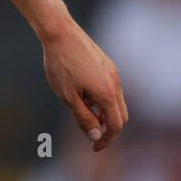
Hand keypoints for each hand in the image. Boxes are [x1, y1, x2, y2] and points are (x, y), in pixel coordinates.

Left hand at [42, 21, 128, 150]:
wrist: (60, 32)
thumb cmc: (60, 64)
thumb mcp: (68, 96)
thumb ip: (84, 118)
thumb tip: (96, 136)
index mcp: (107, 94)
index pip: (116, 126)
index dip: (106, 140)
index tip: (93, 147)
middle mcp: (116, 84)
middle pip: (121, 116)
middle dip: (108, 129)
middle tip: (90, 134)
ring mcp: (113, 73)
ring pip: (116, 102)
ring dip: (104, 113)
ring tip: (81, 111)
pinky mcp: (108, 65)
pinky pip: (111, 89)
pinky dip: (102, 99)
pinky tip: (83, 95)